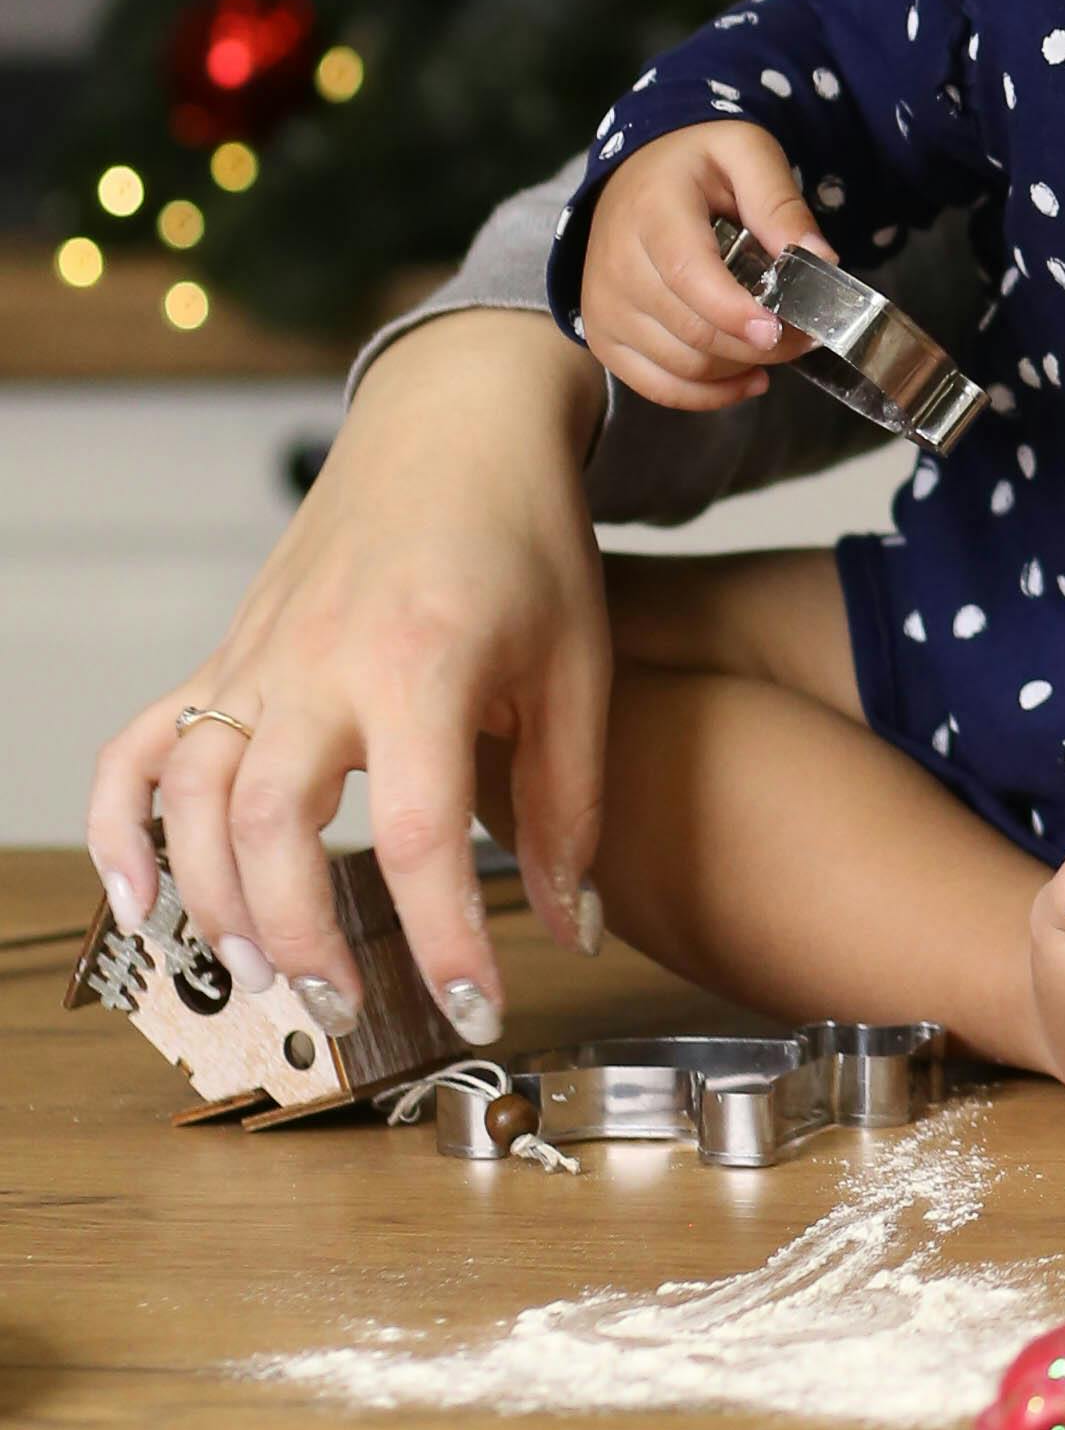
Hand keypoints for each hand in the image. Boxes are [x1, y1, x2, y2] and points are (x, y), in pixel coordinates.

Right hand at [85, 308, 614, 1034]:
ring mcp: (257, 657)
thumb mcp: (578, 666)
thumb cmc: (525, 541)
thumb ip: (571, 806)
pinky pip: (140, 747)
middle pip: (273, 824)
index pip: (418, 831)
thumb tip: (570, 928)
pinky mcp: (223, 656)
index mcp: (422, 661)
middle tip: (345, 1004)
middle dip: (302, 934)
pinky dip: (122, 826)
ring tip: (268, 974)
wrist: (456, 425)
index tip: (478, 1003)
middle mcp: (320, 661)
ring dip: (218, 903)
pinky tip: (140, 898)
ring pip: (196, 799)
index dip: (444, 936)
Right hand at [577, 121, 822, 415]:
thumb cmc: (696, 163)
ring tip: (780, 347)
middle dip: (759, 345)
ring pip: (682, 366)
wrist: (635, 173)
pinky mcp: (605, 337)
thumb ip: (781, 202)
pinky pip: (657, 388)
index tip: (780, 331)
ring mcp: (605, 307)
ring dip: (740, 367)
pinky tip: (747, 378)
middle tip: (806, 335)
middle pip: (691, 331)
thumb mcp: (746, 153)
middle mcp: (617, 266)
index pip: (687, 275)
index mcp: (652, 212)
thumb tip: (823, 259)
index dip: (734, 312)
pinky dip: (708, 395)